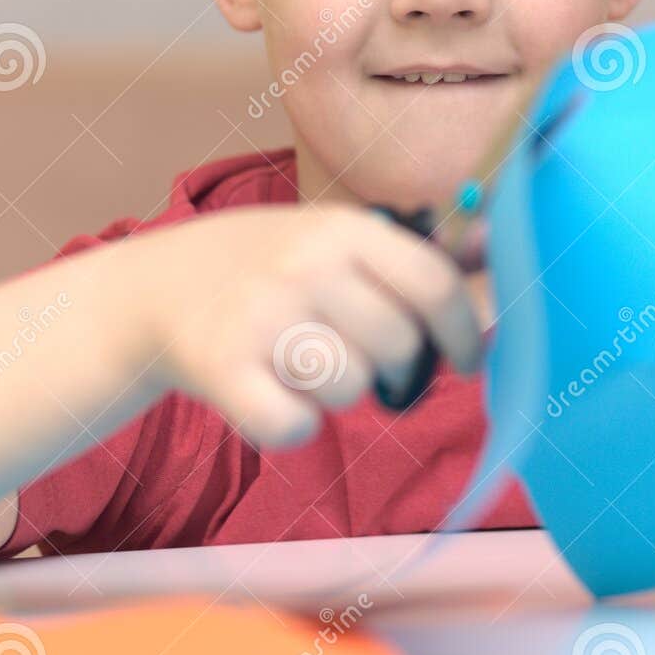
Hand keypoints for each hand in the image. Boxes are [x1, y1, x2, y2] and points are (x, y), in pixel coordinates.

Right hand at [124, 205, 483, 445]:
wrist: (153, 290)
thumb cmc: (265, 269)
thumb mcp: (332, 241)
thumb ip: (412, 261)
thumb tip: (501, 265)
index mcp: (340, 228)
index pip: (432, 283)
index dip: (463, 333)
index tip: (466, 363)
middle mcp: (303, 265)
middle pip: (400, 347)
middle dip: (392, 368)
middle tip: (354, 357)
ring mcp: (260, 317)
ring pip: (352, 390)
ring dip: (337, 393)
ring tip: (300, 364)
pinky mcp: (222, 370)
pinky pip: (297, 427)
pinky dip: (291, 425)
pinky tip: (270, 393)